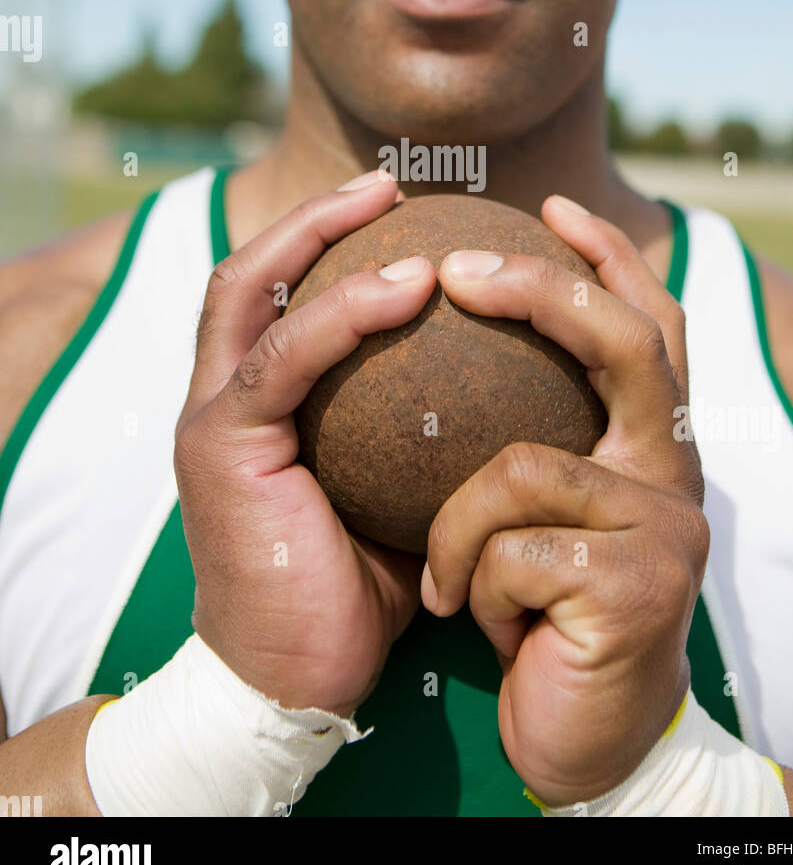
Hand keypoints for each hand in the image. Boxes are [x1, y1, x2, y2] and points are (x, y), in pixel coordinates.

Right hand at [174, 172, 436, 718]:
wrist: (298, 678)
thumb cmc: (359, 585)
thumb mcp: (400, 488)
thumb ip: (422, 427)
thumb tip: (507, 376)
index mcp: (257, 403)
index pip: (279, 295)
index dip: (326, 239)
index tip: (401, 210)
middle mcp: (222, 395)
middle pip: (249, 270)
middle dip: (314, 216)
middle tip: (389, 185)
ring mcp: (213, 416)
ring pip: (249, 291)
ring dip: (319, 239)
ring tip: (392, 210)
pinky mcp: (221, 448)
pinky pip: (284, 361)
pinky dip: (342, 316)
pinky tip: (407, 289)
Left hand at [423, 196, 707, 807]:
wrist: (578, 744)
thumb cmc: (537, 618)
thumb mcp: (527, 515)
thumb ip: (522, 436)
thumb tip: (445, 343)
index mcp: (648, 449)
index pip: (645, 326)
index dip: (607, 258)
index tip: (550, 206)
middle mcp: (676, 476)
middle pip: (625, 344)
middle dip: (539, 293)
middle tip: (457, 270)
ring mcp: (667, 530)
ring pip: (523, 466)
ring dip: (457, 529)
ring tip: (443, 580)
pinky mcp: (639, 589)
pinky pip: (507, 550)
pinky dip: (467, 586)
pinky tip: (481, 627)